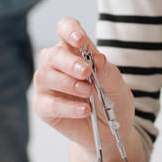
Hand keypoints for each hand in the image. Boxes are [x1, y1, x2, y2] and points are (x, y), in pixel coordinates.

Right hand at [32, 17, 137, 161]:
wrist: (112, 132)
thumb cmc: (112, 101)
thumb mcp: (117, 85)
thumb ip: (108, 72)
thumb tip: (98, 58)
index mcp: (75, 51)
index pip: (65, 29)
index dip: (69, 30)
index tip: (80, 40)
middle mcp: (57, 66)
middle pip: (52, 54)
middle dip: (69, 62)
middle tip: (86, 72)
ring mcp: (48, 87)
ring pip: (44, 76)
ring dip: (68, 84)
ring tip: (89, 93)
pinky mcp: (44, 108)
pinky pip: (48, 104)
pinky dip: (67, 107)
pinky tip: (84, 110)